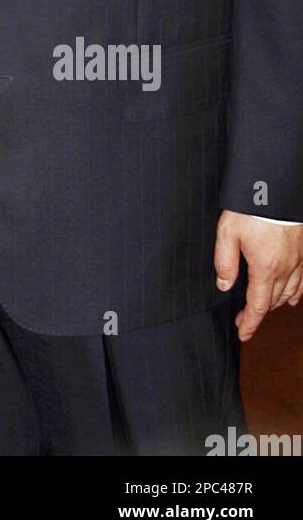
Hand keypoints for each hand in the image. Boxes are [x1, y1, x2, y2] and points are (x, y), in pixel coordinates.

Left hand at [214, 210, 302, 341]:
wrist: (275, 186)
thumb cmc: (251, 206)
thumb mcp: (227, 232)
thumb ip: (225, 261)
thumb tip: (224, 285)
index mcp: (265, 267)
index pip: (258, 305)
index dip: (250, 323)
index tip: (242, 333)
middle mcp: (286, 268)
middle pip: (272, 301)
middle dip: (257, 314)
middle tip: (243, 319)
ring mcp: (299, 260)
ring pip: (289, 293)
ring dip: (274, 304)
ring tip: (262, 310)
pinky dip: (297, 293)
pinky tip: (292, 297)